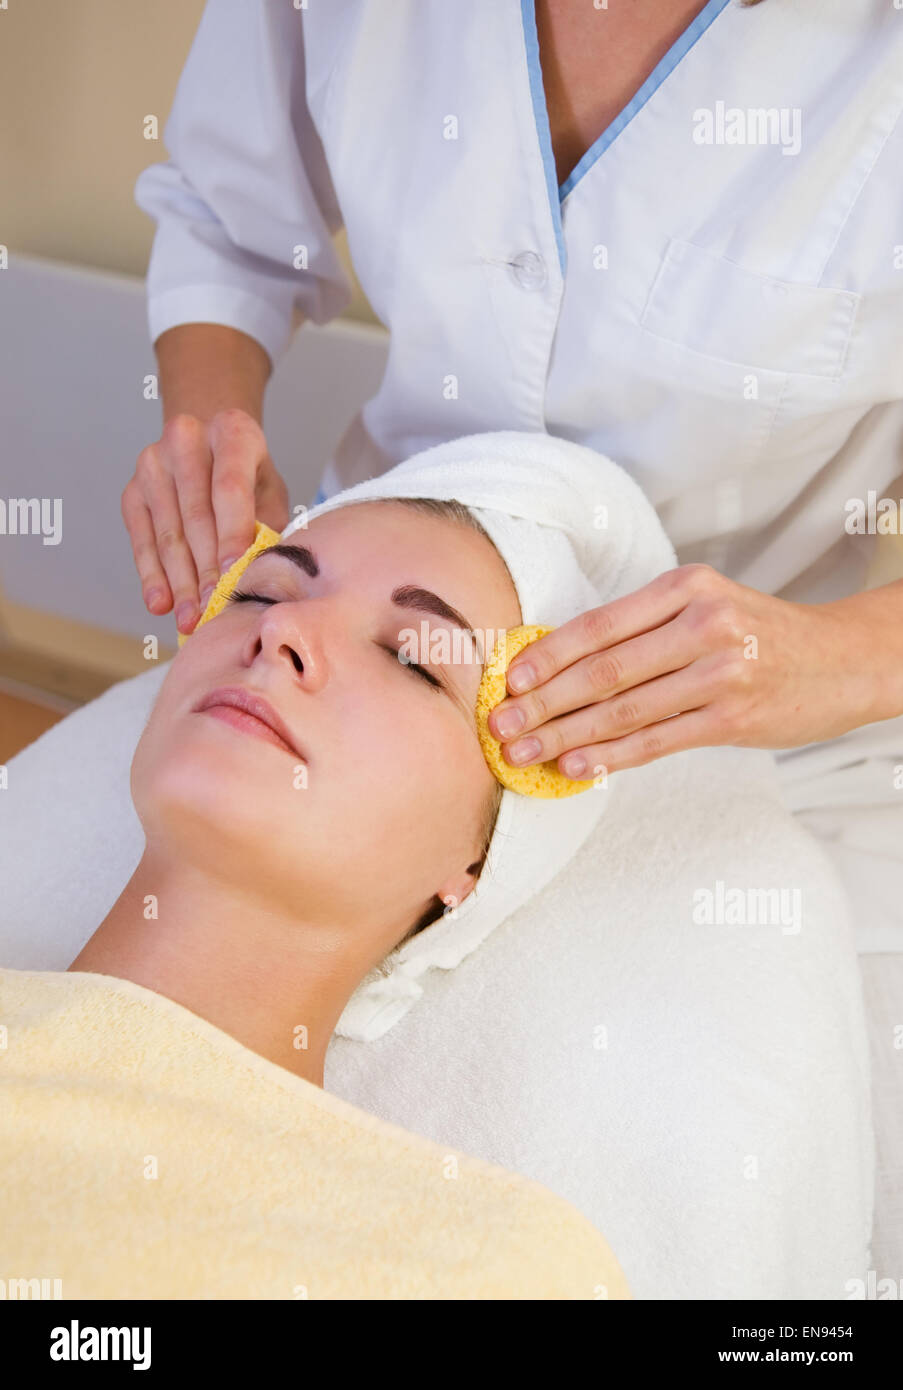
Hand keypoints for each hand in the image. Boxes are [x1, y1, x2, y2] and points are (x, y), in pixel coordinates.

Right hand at [121, 408, 289, 634]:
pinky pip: (142, 540)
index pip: (229, 487)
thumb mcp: (269, 490)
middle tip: (216, 608)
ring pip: (168, 533)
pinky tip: (161, 604)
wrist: (207, 445)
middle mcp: (185, 438)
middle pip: (195, 516)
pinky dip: (152, 575)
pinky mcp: (132, 490)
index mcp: (231, 431)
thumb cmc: (248, 476)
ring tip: (191, 619)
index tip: (235, 572)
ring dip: (180, 582)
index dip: (232, 533)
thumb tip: (260, 576)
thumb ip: (267, 524)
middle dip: (207, 569)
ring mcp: (152, 463)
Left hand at [488, 563, 900, 778]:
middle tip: (498, 726)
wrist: (844, 660)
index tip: (505, 681)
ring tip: (523, 753)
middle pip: (602, 671)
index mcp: (685, 587)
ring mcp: (720, 673)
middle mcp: (702, 624)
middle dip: (541, 702)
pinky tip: (576, 767)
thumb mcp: (706, 606)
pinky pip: (657, 741)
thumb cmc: (758, 634)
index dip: (545, 656)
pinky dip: (610, 757)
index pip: (598, 625)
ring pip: (623, 711)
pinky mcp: (733, 718)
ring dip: (565, 735)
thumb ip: (644, 628)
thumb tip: (559, 665)